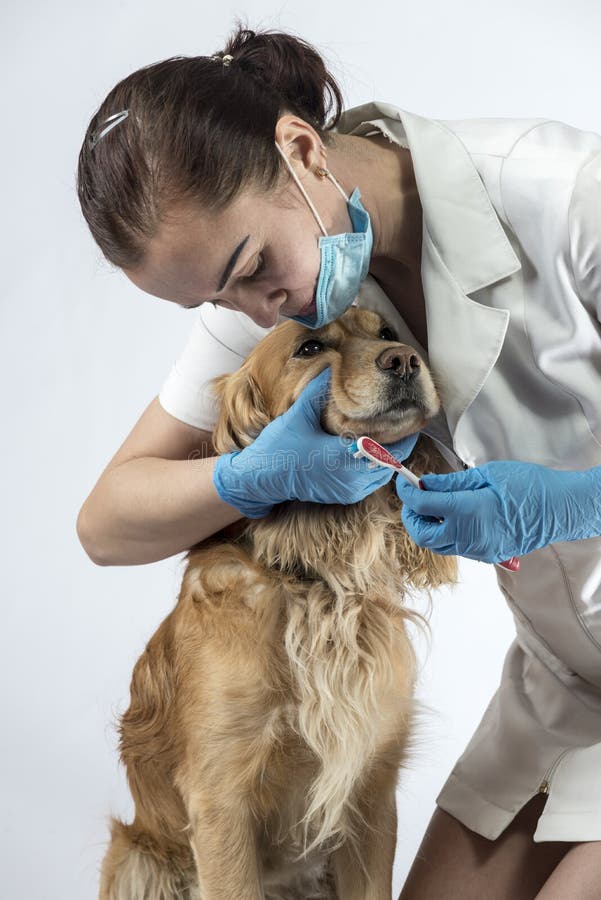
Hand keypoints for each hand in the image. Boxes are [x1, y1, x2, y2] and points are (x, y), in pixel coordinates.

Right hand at [213, 366, 419, 517]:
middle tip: (405, 423)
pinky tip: (374, 452)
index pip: (388, 449)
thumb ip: (318, 391)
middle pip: (392, 462)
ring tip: (392, 435)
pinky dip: (377, 468)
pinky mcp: (345, 497)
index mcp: (342, 456)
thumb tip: (331, 364)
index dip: (404, 435)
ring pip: (384, 474)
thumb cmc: (279, 447)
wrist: (262, 479)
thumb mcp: (298, 415)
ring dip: (390, 457)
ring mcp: (349, 490)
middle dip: (400, 444)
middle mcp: (350, 477)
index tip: (410, 418)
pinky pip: (372, 483)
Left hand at [394, 459, 600, 562]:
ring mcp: (479, 550)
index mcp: (468, 511)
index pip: (423, 506)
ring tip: (432, 507)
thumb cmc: (529, 485)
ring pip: (438, 546)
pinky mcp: (488, 555)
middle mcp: (470, 536)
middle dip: (412, 518)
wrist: (561, 509)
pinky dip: (447, 534)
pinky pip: (457, 548)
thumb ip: (451, 483)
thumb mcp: (487, 475)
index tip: (404, 483)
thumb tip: (425, 484)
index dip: (408, 493)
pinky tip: (453, 517)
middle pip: (423, 536)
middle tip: (413, 499)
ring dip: (428, 528)